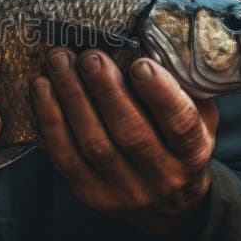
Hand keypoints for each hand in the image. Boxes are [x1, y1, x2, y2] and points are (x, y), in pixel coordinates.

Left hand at [32, 48, 218, 235]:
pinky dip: (51, 120)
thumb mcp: (198, 114)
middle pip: (130, 133)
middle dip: (105, 89)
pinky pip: (66, 157)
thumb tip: (153, 41)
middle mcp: (164, 177)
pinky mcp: (93, 194)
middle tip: (88, 56)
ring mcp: (126, 190)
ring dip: (72, 97)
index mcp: (194, 152)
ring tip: (59, 62)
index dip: (160, 94)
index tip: (140, 64)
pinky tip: (42, 88)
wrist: (168, 199)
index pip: (180, 124)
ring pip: (94, 143)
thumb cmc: (178, 140)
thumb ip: (182, 85)